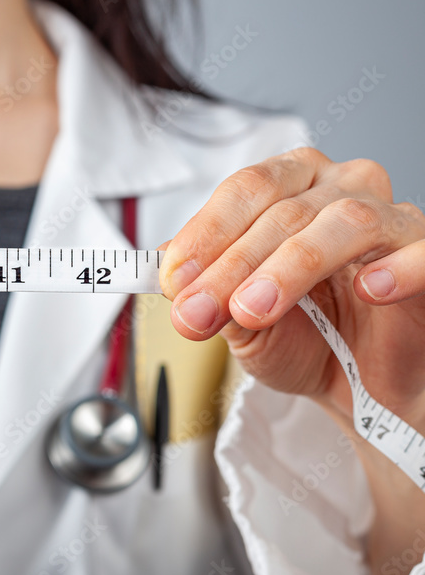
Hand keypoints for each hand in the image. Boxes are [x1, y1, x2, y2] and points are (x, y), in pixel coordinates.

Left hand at [160, 148, 424, 427]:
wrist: (361, 389)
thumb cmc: (306, 338)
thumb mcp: (239, 320)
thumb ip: (209, 295)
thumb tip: (174, 283)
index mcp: (290, 186)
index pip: (245, 190)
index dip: (206, 234)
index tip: (174, 280)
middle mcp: (341, 187)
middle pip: (282, 210)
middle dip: (232, 265)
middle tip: (200, 311)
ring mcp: (392, 219)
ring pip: (341, 222)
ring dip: (289, 267)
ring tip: (254, 309)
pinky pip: (421, 251)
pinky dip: (396, 267)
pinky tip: (369, 288)